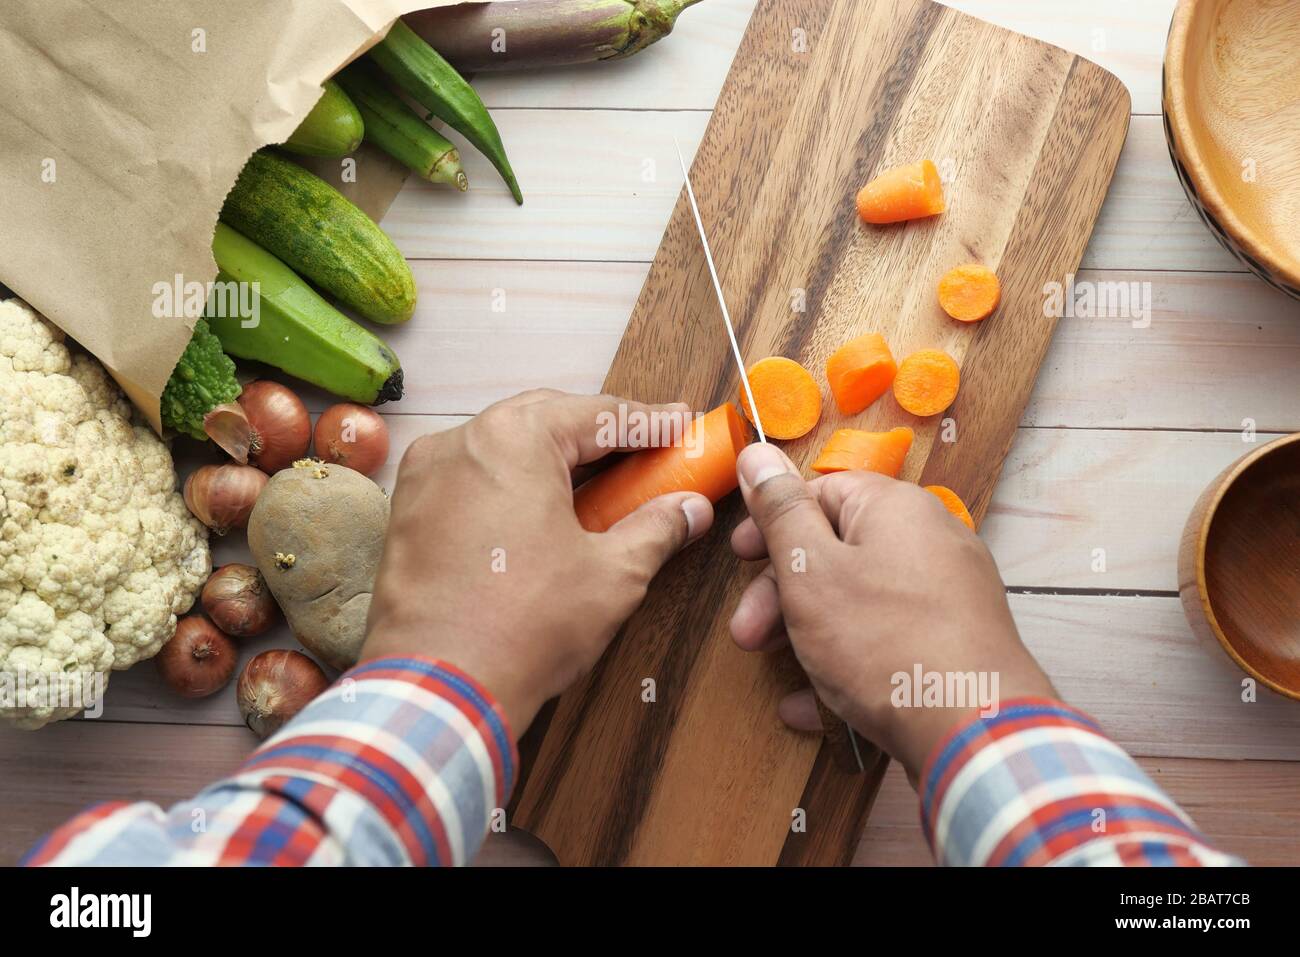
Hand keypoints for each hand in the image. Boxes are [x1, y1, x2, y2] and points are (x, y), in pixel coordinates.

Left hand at [362, 390, 714, 734]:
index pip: (598, 414)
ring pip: (503, 446)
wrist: (437, 689)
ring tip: (597, 482)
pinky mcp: (406, 512)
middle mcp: (461, 441)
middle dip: (597, 432)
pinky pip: (470, 479)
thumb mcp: (612, 575)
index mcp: (514, 438)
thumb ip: (656, 528)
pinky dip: (510, 484)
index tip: (681, 425)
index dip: (649, 422)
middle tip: (645, 450)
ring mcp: (425, 476)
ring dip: (552, 458)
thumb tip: (690, 509)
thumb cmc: (524, 626)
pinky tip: (540, 513)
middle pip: (546, 417)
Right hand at [728, 443, 1053, 780]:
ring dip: (808, 634)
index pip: (821, 492)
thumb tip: (756, 455)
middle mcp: (929, 540)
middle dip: (782, 594)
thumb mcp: (811, 571)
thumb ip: (779, 513)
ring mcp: (948, 594)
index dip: (773, 523)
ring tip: (778, 670)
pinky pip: (889, 641)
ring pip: (860, 601)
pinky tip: (811, 706)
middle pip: (838, 551)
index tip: (740, 556)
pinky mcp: (956, 643)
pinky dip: (848, 665)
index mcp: (894, 508)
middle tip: (747, 634)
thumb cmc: (885, 641)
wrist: (975, 728)